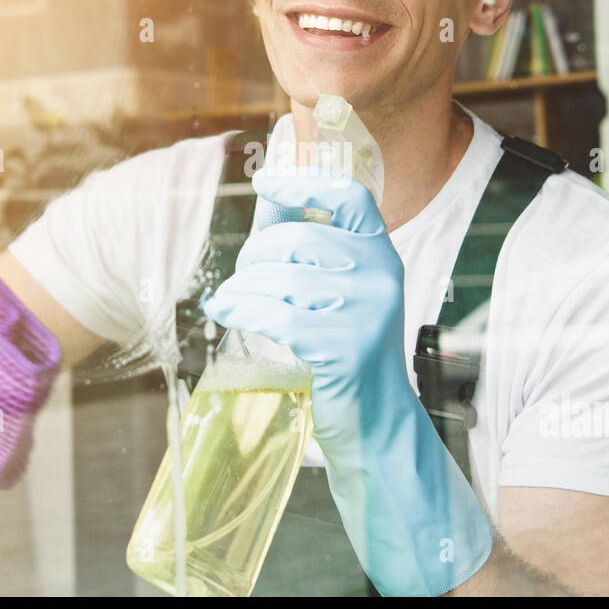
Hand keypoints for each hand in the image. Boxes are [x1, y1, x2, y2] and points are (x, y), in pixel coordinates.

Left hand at [202, 166, 492, 595]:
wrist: (376, 425)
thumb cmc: (346, 354)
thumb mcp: (340, 294)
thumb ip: (307, 249)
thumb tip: (265, 201)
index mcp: (382, 256)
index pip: (351, 198)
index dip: (305, 184)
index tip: (265, 183)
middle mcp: (381, 276)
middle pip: (297, 240)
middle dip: (254, 258)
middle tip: (239, 280)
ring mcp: (366, 312)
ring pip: (279, 279)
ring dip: (239, 289)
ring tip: (225, 302)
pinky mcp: (344, 347)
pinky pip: (275, 315)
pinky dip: (241, 311)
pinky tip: (225, 313)